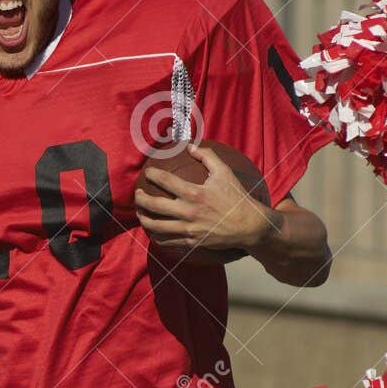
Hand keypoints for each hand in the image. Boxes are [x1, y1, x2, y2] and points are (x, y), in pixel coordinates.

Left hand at [135, 144, 270, 257]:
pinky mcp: (191, 242)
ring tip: (140, 213)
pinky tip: (153, 231)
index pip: (166, 181)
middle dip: (141, 199)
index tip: (148, 173)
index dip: (153, 175)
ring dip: (144, 219)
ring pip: (157, 226)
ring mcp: (188, 229)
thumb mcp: (225, 172)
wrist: (248, 226)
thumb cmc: (237, 197)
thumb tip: (191, 146)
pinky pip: (167, 241)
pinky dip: (156, 236)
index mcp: (195, 193)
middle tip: (138, 194)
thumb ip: (208, 156)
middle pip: (155, 205)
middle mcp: (188, 212)